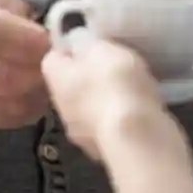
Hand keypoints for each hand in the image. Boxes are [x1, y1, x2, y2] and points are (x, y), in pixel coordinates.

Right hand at [0, 0, 51, 136]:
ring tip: (50, 78)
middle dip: (38, 70)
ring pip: (6, 102)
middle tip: (59, 64)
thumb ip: (12, 5)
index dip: (25, 39)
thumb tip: (46, 24)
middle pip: (0, 74)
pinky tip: (34, 94)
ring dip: (38, 92)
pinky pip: (5, 119)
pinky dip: (29, 109)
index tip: (50, 41)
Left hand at [41, 36, 178, 161]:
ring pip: (89, 109)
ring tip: (130, 88)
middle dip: (88, 75)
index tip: (90, 42)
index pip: (52, 58)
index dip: (69, 48)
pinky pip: (109, 127)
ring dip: (104, 99)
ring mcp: (82, 135)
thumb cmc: (114, 83)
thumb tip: (77, 42)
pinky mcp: (105, 150)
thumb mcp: (101, 47)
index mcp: (56, 80)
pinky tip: (139, 111)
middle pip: (70, 86)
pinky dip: (120, 118)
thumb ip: (87, 42)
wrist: (136, 136)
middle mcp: (62, 109)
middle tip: (113, 64)